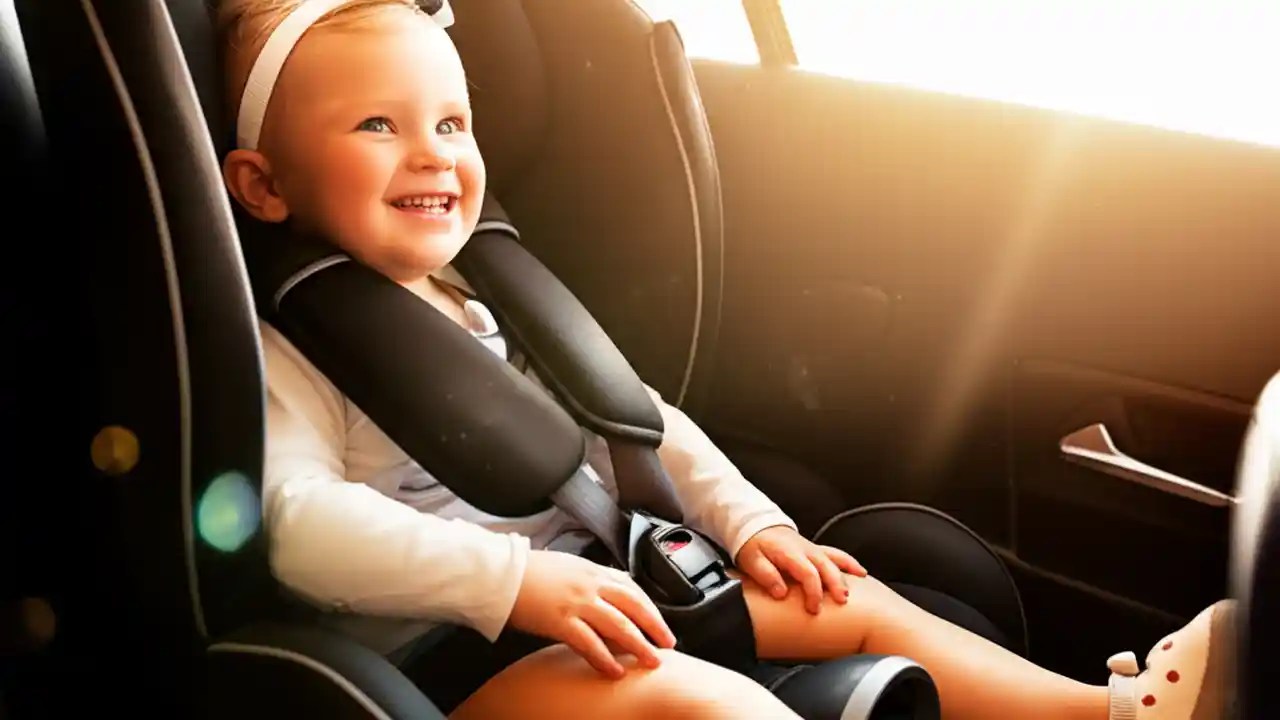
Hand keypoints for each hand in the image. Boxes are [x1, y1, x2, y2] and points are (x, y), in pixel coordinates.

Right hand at [508, 550, 676, 678]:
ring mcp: (577, 603)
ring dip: (639, 645)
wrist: (500, 573)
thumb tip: (604, 588)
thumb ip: (588, 577)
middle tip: (668, 643)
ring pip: (619, 626)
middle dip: (655, 626)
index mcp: (592, 570)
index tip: (659, 621)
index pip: (631, 588)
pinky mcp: (561, 621)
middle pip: (634, 607)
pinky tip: (615, 671)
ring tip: (652, 661)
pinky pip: (590, 643)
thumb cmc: (527, 570)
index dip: (649, 607)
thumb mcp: (566, 565)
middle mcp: (590, 585)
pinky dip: (605, 658)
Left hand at [735, 526, 866, 614]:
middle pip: (826, 566)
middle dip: (836, 583)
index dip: (813, 591)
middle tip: (843, 600)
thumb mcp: (751, 561)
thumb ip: (766, 576)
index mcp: (790, 553)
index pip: (808, 572)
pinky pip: (836, 554)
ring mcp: (812, 548)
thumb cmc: (753, 545)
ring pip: (835, 559)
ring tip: (855, 589)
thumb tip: (781, 592)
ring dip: (847, 573)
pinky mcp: (815, 549)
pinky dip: (849, 563)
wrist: (755, 525)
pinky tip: (861, 573)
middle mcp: (805, 549)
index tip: (814, 609)